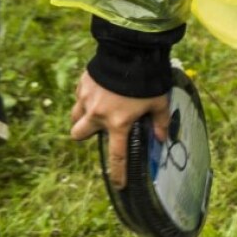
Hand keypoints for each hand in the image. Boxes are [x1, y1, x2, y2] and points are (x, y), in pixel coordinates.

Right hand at [69, 70, 169, 188]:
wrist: (130, 51)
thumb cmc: (147, 79)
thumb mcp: (159, 102)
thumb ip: (161, 122)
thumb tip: (163, 140)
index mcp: (118, 123)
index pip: (116, 156)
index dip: (118, 173)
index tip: (118, 185)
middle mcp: (97, 115)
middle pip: (78, 136)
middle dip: (85, 135)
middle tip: (100, 127)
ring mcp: (86, 99)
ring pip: (74, 117)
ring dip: (82, 117)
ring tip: (97, 110)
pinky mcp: (82, 85)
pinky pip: (79, 97)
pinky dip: (86, 97)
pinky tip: (100, 89)